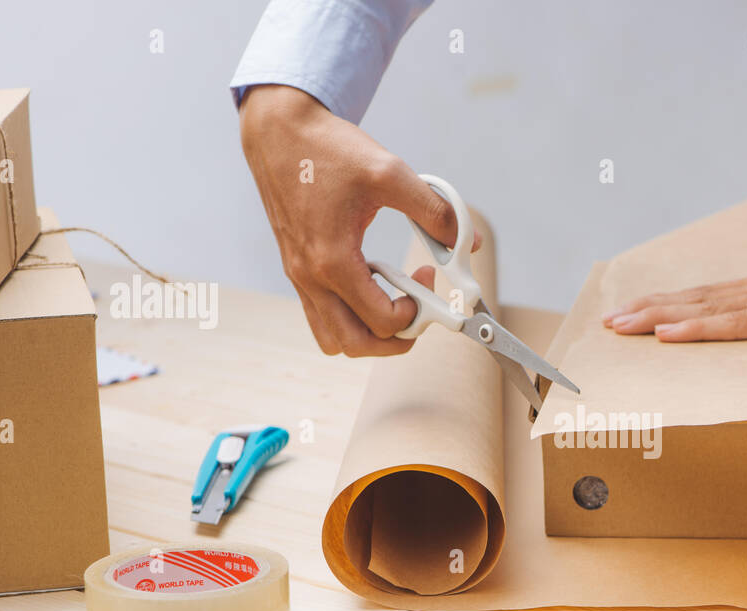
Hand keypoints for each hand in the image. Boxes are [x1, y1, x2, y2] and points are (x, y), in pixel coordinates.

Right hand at [238, 84, 479, 356]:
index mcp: (333, 261)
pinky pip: (320, 316)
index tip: (429, 277)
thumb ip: (435, 211)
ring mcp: (299, 276)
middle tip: (417, 309)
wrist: (278, 130)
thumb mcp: (391, 174)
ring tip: (391, 300)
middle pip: (355, 345)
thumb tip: (468, 242)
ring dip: (367, 333)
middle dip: (395, 339)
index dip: (417, 312)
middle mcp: (310, 277)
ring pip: (332, 339)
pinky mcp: (296, 269)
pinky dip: (348, 315)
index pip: (382, 321)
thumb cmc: (327, 150)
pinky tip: (369, 280)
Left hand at [601, 250, 746, 341]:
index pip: (710, 295)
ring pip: (700, 309)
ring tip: (621, 325)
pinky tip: (666, 334)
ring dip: (657, 317)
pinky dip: (694, 329)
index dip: (673, 303)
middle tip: (612, 320)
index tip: (640, 310)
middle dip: (650, 309)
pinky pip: (729, 326)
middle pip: (693, 298)